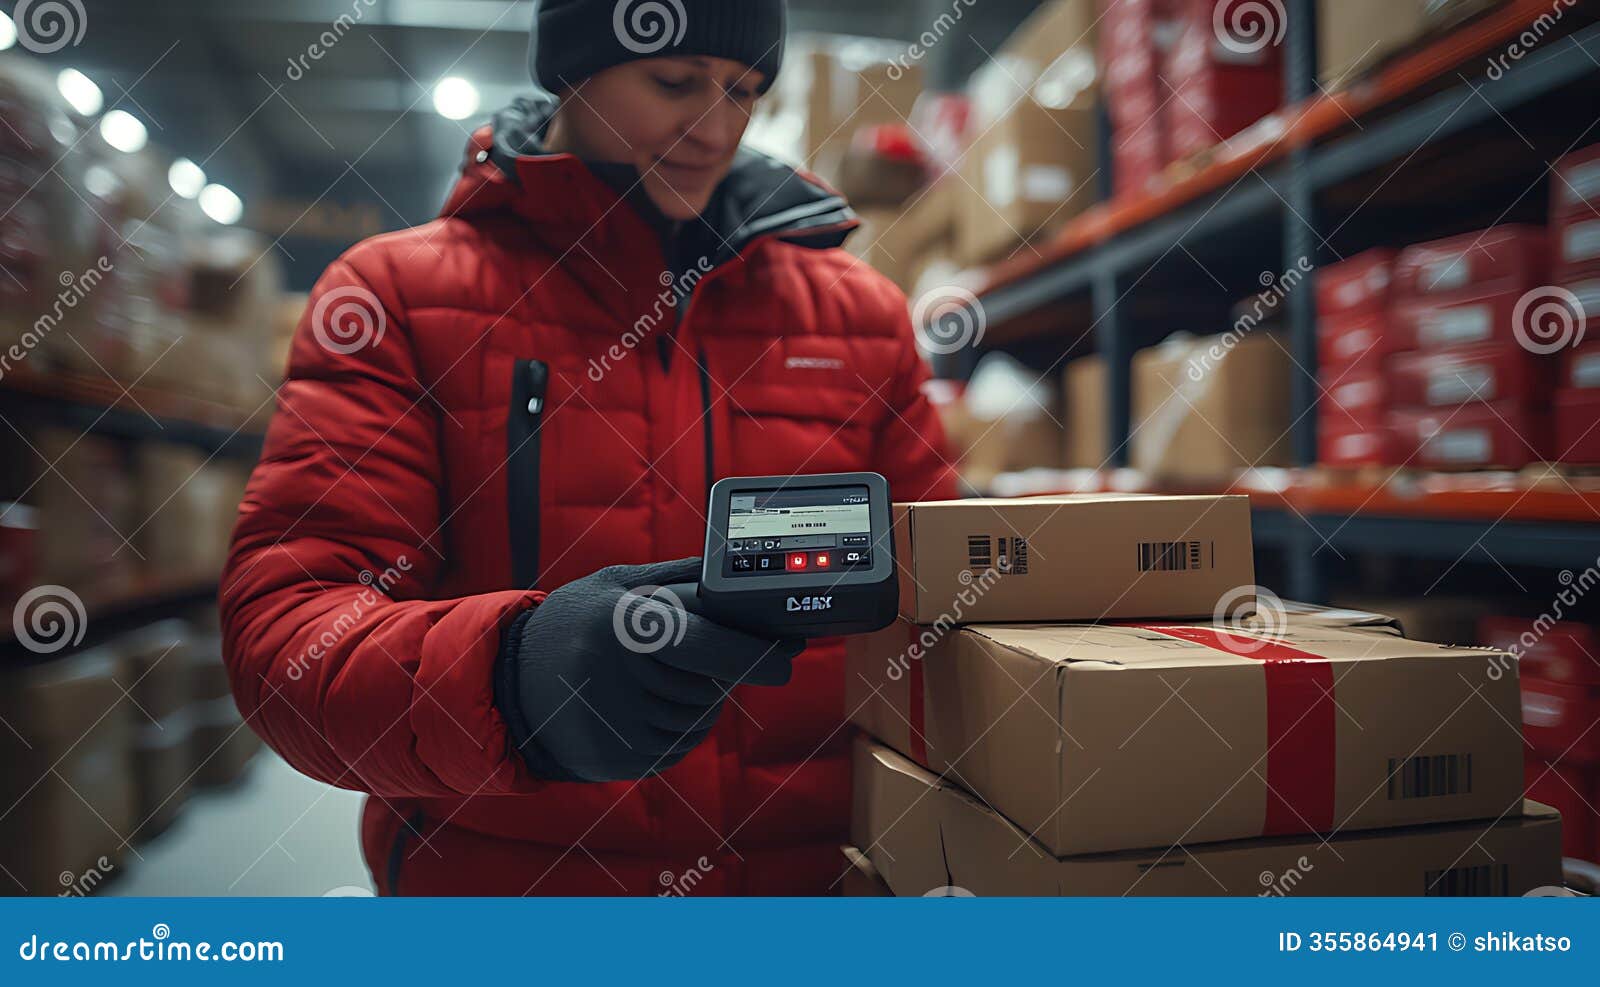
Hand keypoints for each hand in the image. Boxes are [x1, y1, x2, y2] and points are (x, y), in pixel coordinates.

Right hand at [494, 558, 803, 781]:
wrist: (511, 685)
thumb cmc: (575, 623)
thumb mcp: (615, 585)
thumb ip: (677, 580)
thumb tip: (735, 571)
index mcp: (621, 625)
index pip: (704, 642)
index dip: (752, 652)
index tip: (788, 656)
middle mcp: (621, 679)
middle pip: (710, 682)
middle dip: (717, 670)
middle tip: (690, 656)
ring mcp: (622, 726)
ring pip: (701, 716)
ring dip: (698, 698)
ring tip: (656, 678)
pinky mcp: (625, 760)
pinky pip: (682, 743)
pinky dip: (680, 724)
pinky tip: (648, 705)